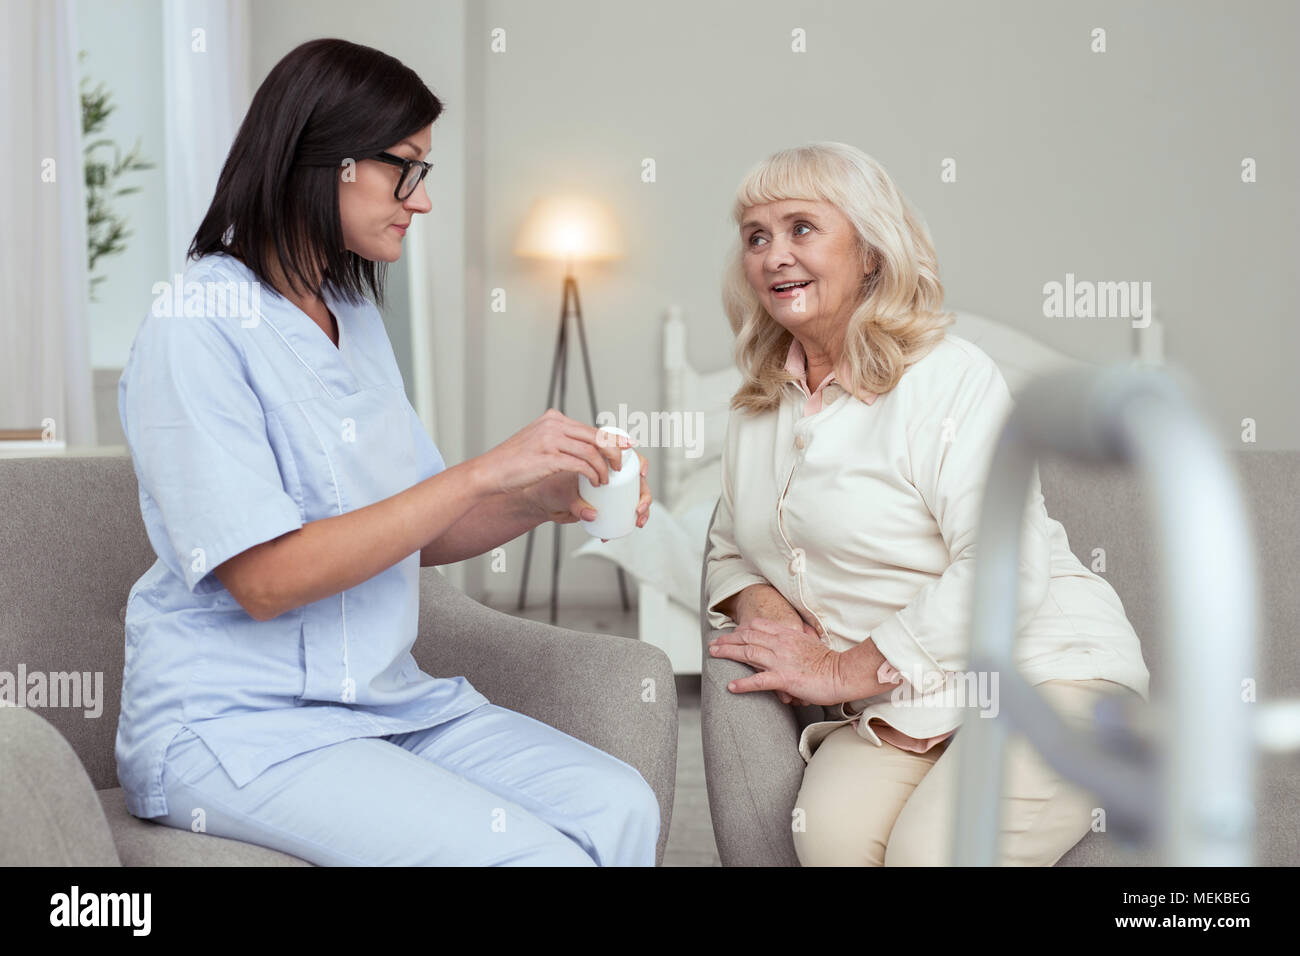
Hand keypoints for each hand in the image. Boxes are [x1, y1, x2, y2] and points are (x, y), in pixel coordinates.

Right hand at [476, 409, 631, 498]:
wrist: (490, 472)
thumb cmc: (512, 463)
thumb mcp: (536, 442)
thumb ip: (556, 439)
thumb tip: (579, 445)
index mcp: (552, 419)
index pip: (589, 427)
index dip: (611, 437)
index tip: (626, 444)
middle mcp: (553, 425)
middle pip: (595, 436)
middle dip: (614, 451)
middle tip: (620, 465)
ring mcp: (551, 440)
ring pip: (591, 451)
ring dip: (603, 468)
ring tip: (605, 479)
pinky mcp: (548, 457)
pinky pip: (580, 465)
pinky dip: (592, 474)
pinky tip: (595, 482)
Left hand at [523, 435, 651, 541]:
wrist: (540, 502)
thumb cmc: (547, 486)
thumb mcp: (562, 494)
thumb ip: (576, 503)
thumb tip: (592, 514)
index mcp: (599, 458)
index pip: (627, 455)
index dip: (640, 462)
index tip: (641, 474)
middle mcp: (607, 472)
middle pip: (636, 478)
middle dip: (644, 494)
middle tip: (639, 508)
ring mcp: (609, 488)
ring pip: (635, 495)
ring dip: (643, 508)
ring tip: (638, 521)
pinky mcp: (607, 503)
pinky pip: (625, 510)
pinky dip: (631, 519)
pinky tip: (632, 526)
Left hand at [707, 617, 846, 706]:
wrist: (843, 674)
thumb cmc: (829, 662)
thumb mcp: (809, 643)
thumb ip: (794, 641)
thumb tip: (785, 644)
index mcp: (787, 634)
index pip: (757, 626)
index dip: (740, 629)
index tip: (730, 633)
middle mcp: (781, 644)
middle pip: (747, 638)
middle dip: (727, 640)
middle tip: (713, 644)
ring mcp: (782, 661)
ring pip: (748, 653)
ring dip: (728, 653)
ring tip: (714, 655)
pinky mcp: (785, 679)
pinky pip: (759, 680)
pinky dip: (743, 683)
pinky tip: (731, 686)